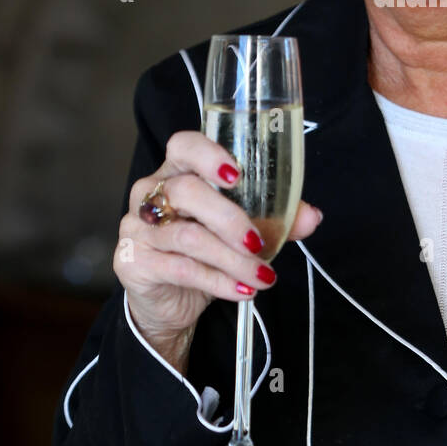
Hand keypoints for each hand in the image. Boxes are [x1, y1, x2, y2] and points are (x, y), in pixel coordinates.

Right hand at [115, 130, 321, 357]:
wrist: (168, 299)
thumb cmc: (203, 250)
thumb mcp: (238, 230)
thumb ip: (275, 219)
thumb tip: (312, 216)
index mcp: (177, 171)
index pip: (183, 146)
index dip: (207, 154)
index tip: (237, 175)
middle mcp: (151, 193)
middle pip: (186, 191)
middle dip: (229, 218)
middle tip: (259, 242)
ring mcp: (138, 228)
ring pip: (187, 236)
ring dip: (232, 259)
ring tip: (262, 276)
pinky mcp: (134, 262)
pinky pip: (181, 269)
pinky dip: (219, 282)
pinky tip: (242, 290)